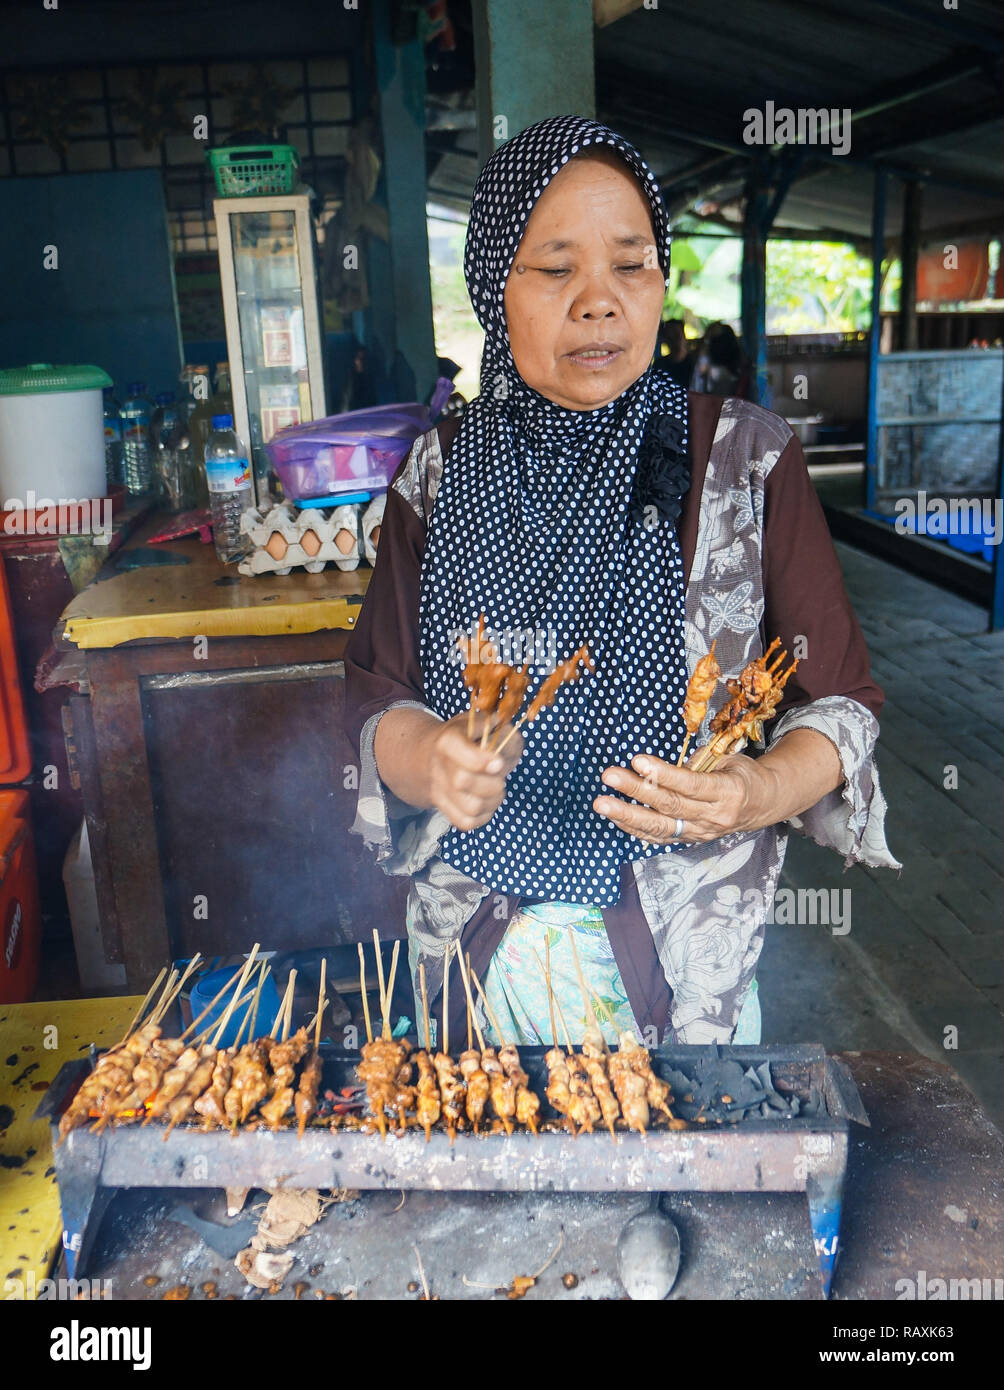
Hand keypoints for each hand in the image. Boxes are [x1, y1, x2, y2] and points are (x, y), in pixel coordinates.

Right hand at [425, 711, 523, 830]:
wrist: (439, 755)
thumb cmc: (472, 738)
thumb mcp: (487, 723)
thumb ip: (499, 731)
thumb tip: (501, 753)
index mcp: (448, 740)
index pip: (454, 747)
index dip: (480, 758)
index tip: (498, 762)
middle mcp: (439, 764)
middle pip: (461, 780)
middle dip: (491, 780)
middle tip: (499, 774)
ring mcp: (439, 789)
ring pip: (470, 807)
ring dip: (493, 800)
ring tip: (497, 788)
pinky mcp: (444, 809)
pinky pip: (467, 822)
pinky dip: (485, 815)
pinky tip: (488, 800)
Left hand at [592, 751, 773, 844]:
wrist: (762, 805)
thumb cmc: (742, 775)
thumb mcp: (729, 760)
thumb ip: (699, 763)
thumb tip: (664, 765)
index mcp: (727, 792)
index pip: (690, 784)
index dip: (663, 774)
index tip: (637, 760)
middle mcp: (713, 817)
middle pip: (669, 806)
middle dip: (635, 791)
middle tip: (609, 776)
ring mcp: (699, 832)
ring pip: (659, 827)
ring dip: (627, 815)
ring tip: (602, 803)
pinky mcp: (689, 840)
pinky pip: (657, 837)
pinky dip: (634, 827)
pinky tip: (614, 816)